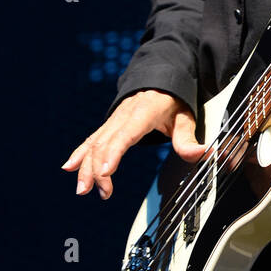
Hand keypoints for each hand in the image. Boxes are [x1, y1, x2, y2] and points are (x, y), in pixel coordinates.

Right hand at [61, 90, 206, 199]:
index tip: (105, 172)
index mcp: (142, 114)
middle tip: (99, 192)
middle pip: (104, 143)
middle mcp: (123, 116)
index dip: (113, 154)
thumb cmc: (173, 99)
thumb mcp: (185, 117)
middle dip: (97, 169)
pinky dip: (79, 153)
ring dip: (85, 166)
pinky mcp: (109, 125)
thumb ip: (188, 138)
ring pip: (94, 143)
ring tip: (82, 189)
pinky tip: (69, 167)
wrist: (160, 78)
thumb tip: (201, 153)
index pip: (124, 135)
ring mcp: (113, 120)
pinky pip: (91, 139)